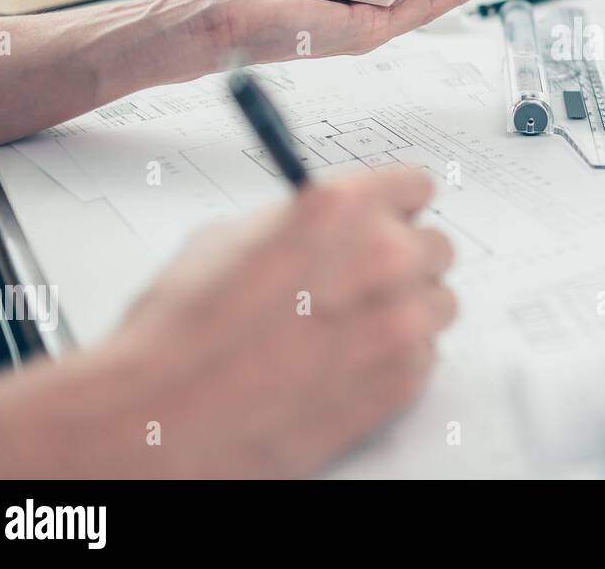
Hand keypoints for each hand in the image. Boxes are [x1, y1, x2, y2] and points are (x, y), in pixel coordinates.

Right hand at [104, 167, 454, 476]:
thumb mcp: (229, 238)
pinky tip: (348, 367)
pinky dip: (398, 361)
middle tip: (362, 285)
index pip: (414, 184)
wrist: (164, 420)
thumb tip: (324, 225)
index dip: (396, 205)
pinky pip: (428, 355)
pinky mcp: (405, 379)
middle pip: (436, 244)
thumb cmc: (181, 335)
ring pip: (440, 302)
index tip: (390, 219)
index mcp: (340, 207)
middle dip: (404, 262)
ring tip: (353, 332)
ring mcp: (400, 320)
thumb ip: (300, 222)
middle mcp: (382, 255)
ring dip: (409, 312)